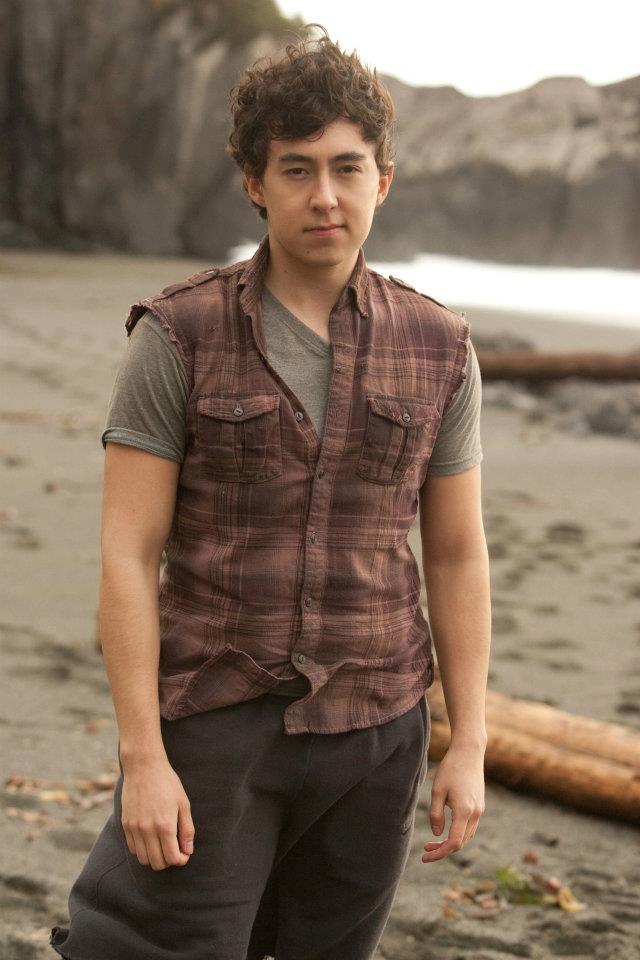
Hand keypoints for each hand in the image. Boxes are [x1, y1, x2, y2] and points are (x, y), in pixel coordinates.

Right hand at [120, 757, 194, 870]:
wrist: (144, 767)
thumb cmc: (167, 783)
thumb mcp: (183, 804)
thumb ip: (187, 829)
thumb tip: (188, 851)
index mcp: (165, 825)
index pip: (172, 858)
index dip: (181, 860)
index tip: (184, 853)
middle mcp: (147, 830)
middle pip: (157, 863)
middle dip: (169, 861)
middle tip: (175, 850)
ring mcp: (134, 828)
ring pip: (143, 859)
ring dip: (155, 857)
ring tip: (163, 845)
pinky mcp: (125, 824)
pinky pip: (133, 849)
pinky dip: (143, 849)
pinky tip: (151, 838)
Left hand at [422, 742, 484, 861]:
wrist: (469, 752)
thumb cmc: (451, 769)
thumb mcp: (437, 790)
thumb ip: (436, 814)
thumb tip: (437, 834)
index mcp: (464, 811)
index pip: (454, 843)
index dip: (440, 853)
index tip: (425, 856)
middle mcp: (475, 814)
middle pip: (461, 843)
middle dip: (443, 849)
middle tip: (425, 849)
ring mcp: (480, 810)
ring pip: (466, 836)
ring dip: (451, 842)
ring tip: (433, 842)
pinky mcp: (480, 805)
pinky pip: (470, 827)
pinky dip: (458, 833)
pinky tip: (446, 829)